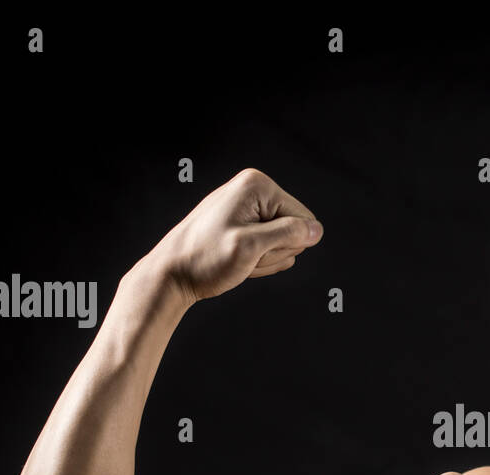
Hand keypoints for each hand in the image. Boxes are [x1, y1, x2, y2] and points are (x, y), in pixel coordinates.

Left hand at [146, 168, 322, 304]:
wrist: (172, 274)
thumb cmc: (204, 259)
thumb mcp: (250, 248)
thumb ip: (287, 235)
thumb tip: (316, 230)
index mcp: (257, 185)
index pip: (304, 219)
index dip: (284, 243)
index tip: (252, 249)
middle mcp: (255, 190)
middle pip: (295, 230)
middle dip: (273, 252)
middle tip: (243, 256)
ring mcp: (250, 207)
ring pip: (284, 243)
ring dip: (264, 260)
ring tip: (237, 259)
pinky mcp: (245, 224)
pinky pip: (270, 247)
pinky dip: (257, 261)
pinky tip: (236, 260)